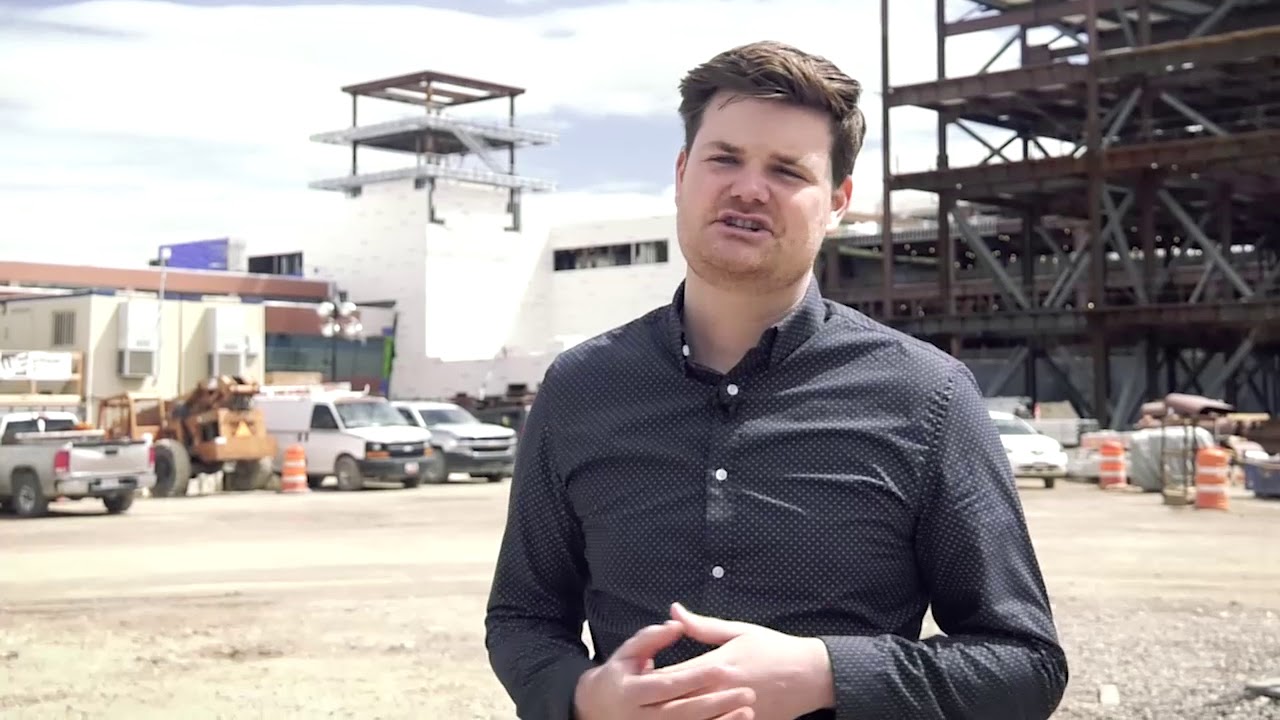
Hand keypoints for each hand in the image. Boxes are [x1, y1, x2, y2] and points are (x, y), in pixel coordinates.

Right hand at [574, 619, 756, 719]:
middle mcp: (641, 718)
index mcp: (632, 693)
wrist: (596, 711)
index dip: (697, 677)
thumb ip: (651, 638)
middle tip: (748, 693)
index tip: (724, 668)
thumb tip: (676, 623)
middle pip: (684, 712)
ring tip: (748, 711)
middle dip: (717, 703)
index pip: (669, 684)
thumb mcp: (626, 654)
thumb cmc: (617, 678)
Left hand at [654, 603, 833, 719]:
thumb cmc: (775, 648)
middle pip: (678, 702)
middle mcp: (721, 691)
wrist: (813, 674)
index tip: (638, 676)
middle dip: (658, 700)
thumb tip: (673, 611)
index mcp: (717, 666)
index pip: (672, 676)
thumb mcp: (738, 631)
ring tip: (659, 711)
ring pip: (694, 719)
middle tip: (640, 700)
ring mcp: (734, 712)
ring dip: (675, 714)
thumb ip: (702, 625)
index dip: (652, 678)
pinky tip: (692, 718)